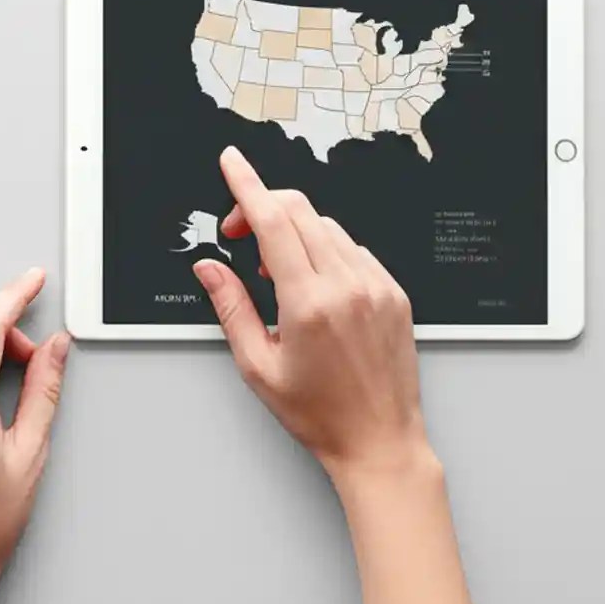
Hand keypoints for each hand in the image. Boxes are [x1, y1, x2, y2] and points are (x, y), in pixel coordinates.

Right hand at [194, 147, 429, 475]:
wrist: (379, 440)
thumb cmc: (321, 414)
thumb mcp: (259, 365)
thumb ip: (231, 307)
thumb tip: (209, 269)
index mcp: (309, 303)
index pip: (273, 221)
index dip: (246, 185)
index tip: (232, 163)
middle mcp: (348, 286)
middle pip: (300, 211)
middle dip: (262, 208)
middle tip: (239, 235)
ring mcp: (377, 286)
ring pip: (327, 226)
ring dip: (294, 231)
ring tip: (277, 273)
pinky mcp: (395, 292)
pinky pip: (354, 248)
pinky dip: (326, 250)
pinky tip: (313, 283)